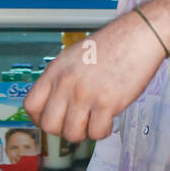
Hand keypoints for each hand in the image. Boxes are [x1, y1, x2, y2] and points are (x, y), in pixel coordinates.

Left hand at [23, 10, 164, 143]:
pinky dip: (103, 131)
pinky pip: (97, 133)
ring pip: (72, 134)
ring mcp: (85, 94)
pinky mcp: (107, 103)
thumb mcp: (73, 57)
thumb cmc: (111, 45)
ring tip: (94, 120)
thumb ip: (60, 79)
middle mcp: (66, 83)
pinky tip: (109, 118)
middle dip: (62, 130)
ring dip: (84, 133)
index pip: (31, 106)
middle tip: (77, 123)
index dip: (40, 118)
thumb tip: (54, 103)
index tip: (53, 119)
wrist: (138, 36)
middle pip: (49, 125)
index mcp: (55, 71)